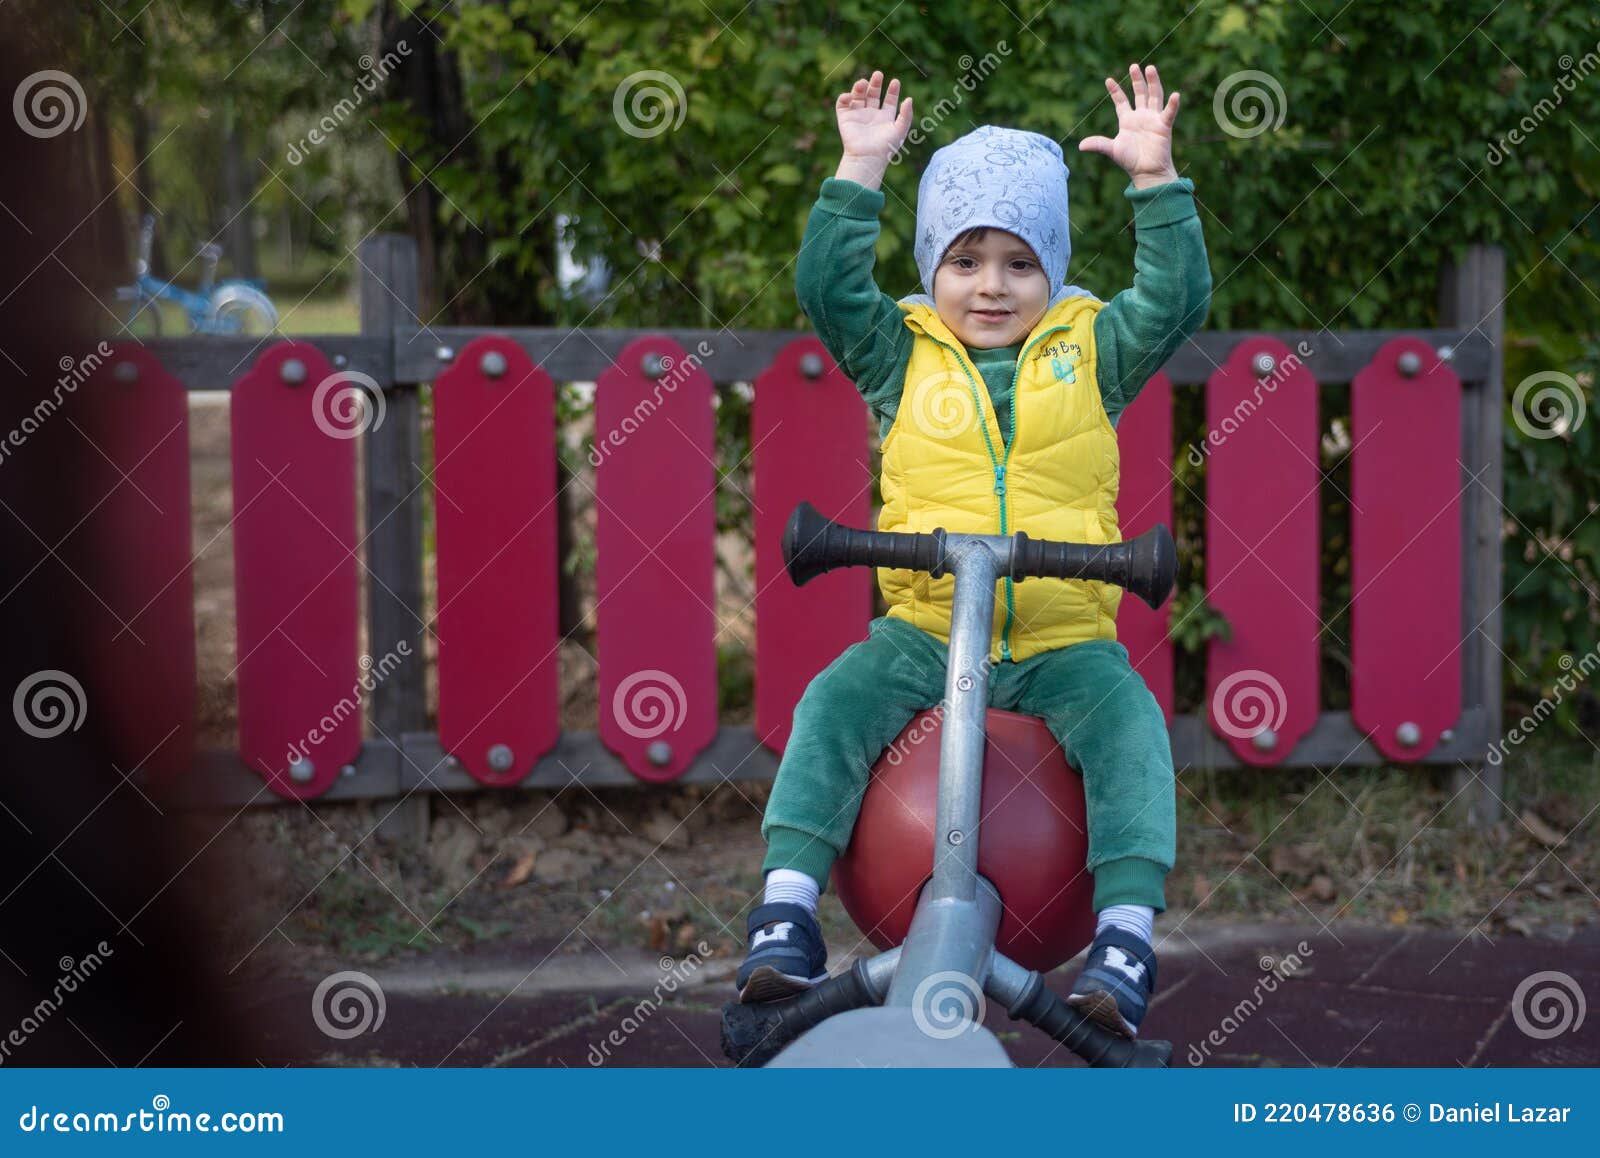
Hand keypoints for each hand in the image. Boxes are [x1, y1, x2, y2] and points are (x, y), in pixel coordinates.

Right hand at [834, 70, 911, 187]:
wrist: (867, 158)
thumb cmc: (886, 147)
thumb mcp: (901, 130)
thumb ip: (906, 114)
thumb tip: (909, 98)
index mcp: (885, 118)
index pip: (889, 100)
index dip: (893, 90)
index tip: (895, 82)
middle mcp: (871, 115)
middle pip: (873, 94)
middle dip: (875, 83)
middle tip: (878, 74)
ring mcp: (858, 116)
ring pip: (858, 96)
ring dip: (859, 87)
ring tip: (863, 83)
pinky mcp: (845, 119)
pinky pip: (842, 104)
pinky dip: (844, 97)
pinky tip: (850, 96)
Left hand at [1078, 63, 1180, 188]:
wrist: (1146, 172)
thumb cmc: (1130, 161)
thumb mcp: (1112, 150)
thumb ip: (1098, 144)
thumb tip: (1080, 146)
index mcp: (1128, 120)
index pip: (1121, 101)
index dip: (1115, 91)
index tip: (1108, 80)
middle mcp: (1141, 116)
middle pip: (1140, 93)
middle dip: (1137, 80)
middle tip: (1133, 66)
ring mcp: (1153, 119)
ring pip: (1154, 96)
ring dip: (1153, 83)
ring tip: (1150, 68)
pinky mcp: (1164, 126)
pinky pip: (1169, 113)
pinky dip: (1173, 104)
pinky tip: (1175, 95)